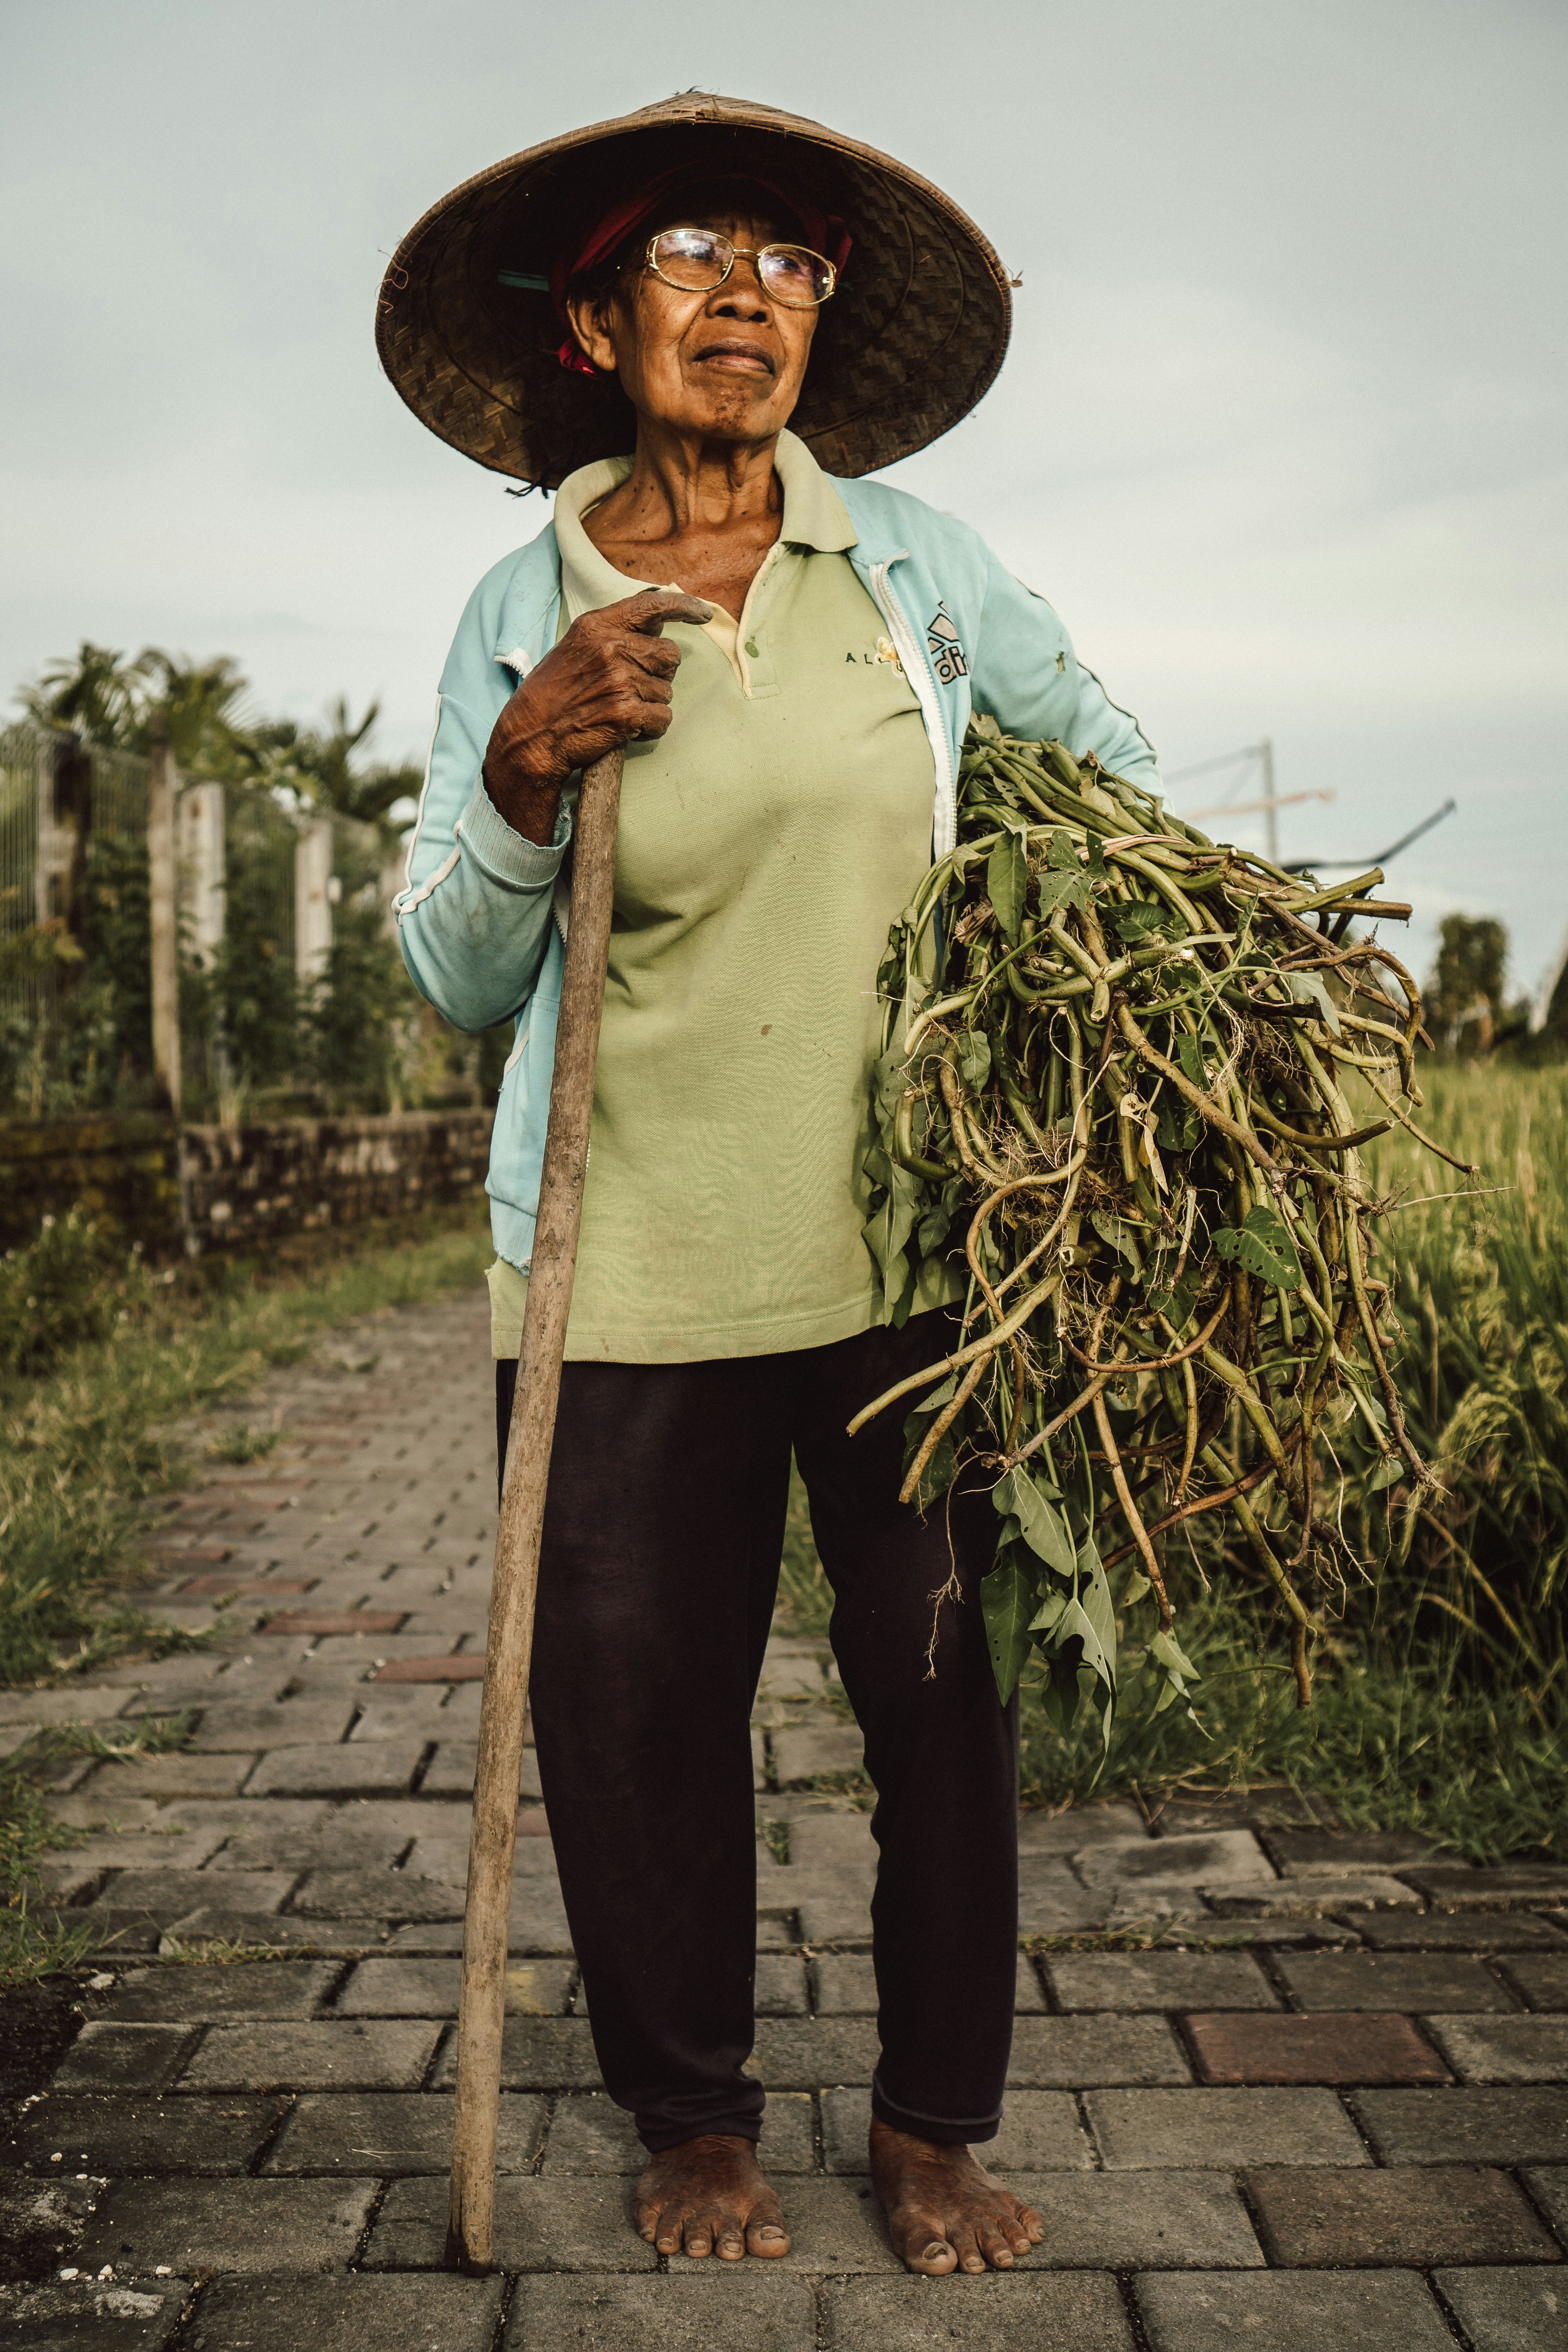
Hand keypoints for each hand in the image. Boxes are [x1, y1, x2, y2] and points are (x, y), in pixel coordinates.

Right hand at [482, 587, 713, 843]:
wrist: (531, 736)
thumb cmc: (553, 695)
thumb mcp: (575, 649)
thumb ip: (612, 635)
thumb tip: (656, 629)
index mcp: (597, 627)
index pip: (651, 606)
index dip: (683, 607)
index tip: (704, 614)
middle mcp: (611, 649)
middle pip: (669, 656)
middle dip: (660, 674)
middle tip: (631, 688)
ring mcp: (620, 681)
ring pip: (667, 691)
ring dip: (650, 704)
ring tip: (618, 710)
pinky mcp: (627, 714)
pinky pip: (663, 718)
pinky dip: (651, 728)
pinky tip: (626, 728)